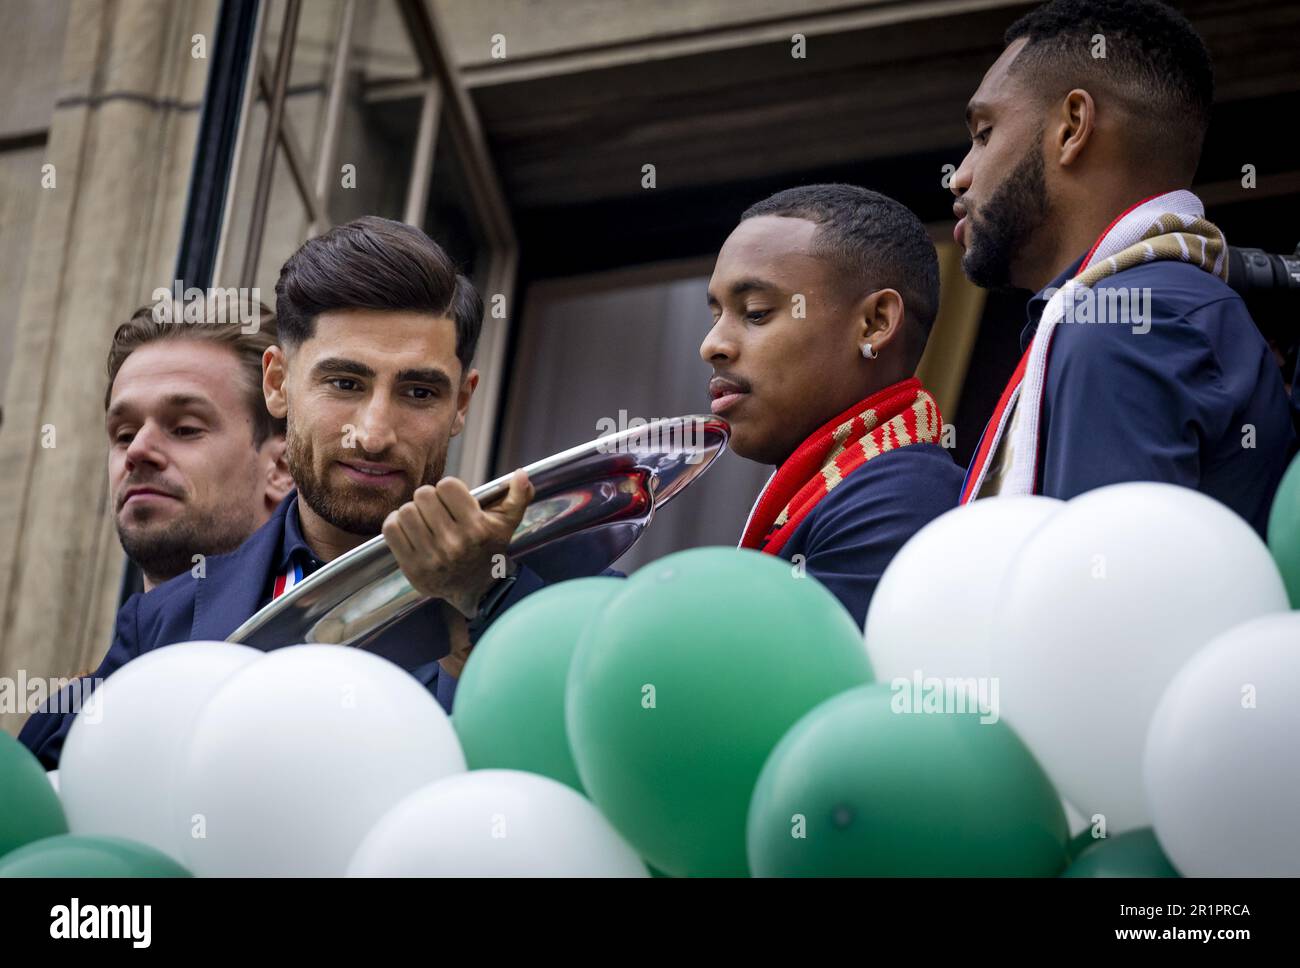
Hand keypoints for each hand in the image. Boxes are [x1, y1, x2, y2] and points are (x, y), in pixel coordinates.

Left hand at [383, 469, 532, 617]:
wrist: (476, 589)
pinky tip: (409, 528)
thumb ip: (518, 496)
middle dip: (429, 499)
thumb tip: (522, 474)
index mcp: (477, 528)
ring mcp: (432, 557)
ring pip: (405, 510)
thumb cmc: (488, 548)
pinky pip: (391, 529)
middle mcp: (454, 544)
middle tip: (436, 510)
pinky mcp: (412, 568)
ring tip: (423, 520)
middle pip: (423, 495)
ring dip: (412, 511)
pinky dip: (396, 524)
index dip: (448, 489)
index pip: (447, 485)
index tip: (453, 500)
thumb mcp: (508, 523)